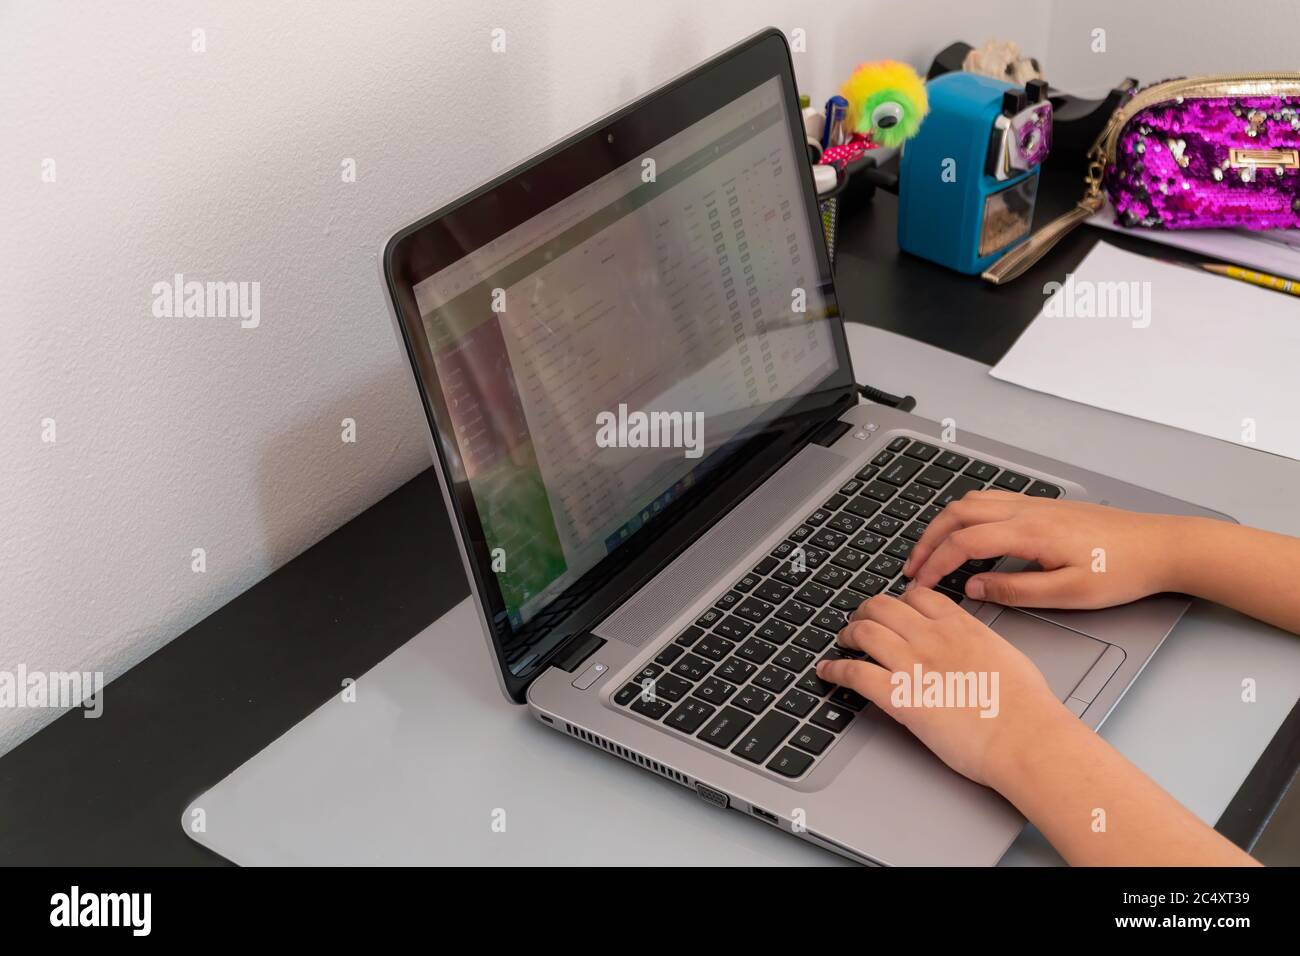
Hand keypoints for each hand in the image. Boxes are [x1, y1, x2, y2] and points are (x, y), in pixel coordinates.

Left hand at [816, 589, 1071, 787]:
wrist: (1025, 737)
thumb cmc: (1027, 707)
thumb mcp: (1005, 656)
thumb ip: (978, 645)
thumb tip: (970, 649)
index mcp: (961, 626)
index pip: (918, 597)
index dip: (899, 600)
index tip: (893, 608)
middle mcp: (932, 638)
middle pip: (883, 607)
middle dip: (866, 611)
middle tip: (859, 619)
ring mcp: (913, 665)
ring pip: (865, 631)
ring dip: (848, 633)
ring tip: (843, 639)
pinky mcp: (899, 697)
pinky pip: (855, 673)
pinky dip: (835, 669)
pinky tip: (827, 671)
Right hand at [901, 492, 1186, 609]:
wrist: (1162, 546)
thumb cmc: (1122, 571)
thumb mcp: (1068, 593)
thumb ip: (1015, 590)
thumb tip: (974, 588)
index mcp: (1029, 532)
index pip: (964, 542)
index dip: (936, 563)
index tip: (920, 584)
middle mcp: (1027, 511)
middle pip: (958, 513)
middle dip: (928, 539)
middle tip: (913, 566)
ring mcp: (1035, 504)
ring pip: (972, 501)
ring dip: (944, 524)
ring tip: (931, 550)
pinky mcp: (1044, 507)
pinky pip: (991, 501)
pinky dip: (966, 515)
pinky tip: (967, 534)